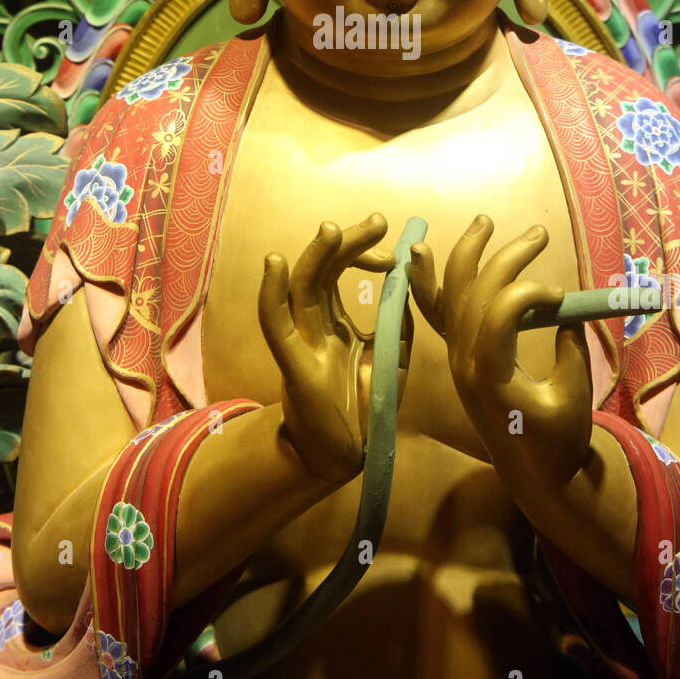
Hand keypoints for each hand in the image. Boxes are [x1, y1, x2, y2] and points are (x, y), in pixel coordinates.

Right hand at [259, 213, 412, 483]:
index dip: (362, 253)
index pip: (340, 272)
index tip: (392, 252)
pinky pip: (275, 324)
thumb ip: (398, 325)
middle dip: (347, 243)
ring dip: (315, 255)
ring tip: (332, 228)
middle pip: (323, 270)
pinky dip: (272, 292)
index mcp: (334, 322)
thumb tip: (408, 283)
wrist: (350, 456)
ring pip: (302, 288)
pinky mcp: (295, 366)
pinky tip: (277, 262)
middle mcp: (314, 325)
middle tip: (377, 222)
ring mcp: (302, 342)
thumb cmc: (365, 406)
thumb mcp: (391, 358)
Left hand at [409, 217, 591, 489]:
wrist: (534, 476)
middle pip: (476, 294)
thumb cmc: (558, 440)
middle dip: (507, 257)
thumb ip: (570, 352)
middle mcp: (464, 362)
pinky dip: (430, 284)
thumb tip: (565, 312)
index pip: (497, 313)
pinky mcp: (460, 358)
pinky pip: (439, 315)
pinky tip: (424, 256)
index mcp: (490, 376)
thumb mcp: (573, 397)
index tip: (560, 296)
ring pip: (450, 297)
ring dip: (465, 256)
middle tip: (539, 233)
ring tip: (483, 222)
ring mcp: (457, 359)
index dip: (528, 293)